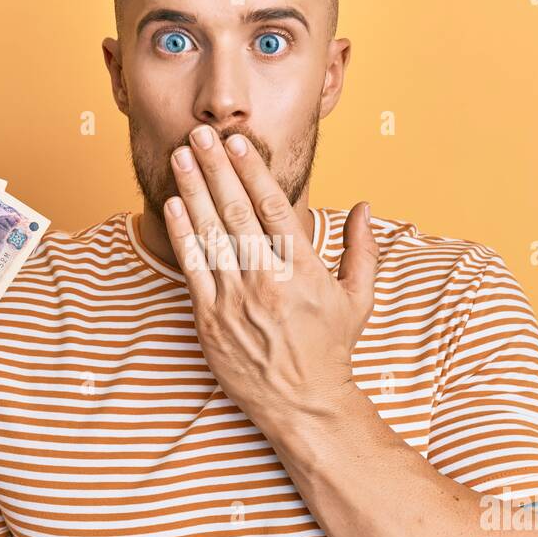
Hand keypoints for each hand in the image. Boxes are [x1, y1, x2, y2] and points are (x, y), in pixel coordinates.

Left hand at [162, 123, 377, 429]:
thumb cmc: (331, 348)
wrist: (303, 403)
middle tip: (201, 133)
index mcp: (302, 269)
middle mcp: (267, 279)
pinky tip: (174, 205)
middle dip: (216, 167)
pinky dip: (182, 234)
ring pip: (210, 233)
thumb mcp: (358, 298)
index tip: (238, 141)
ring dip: (193, 190)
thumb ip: (362, 249)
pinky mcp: (210, 320)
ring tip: (181, 156)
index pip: (273, 206)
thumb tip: (364, 206)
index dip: (252, 169)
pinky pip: (193, 268)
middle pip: (235, 210)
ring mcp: (235, 299)